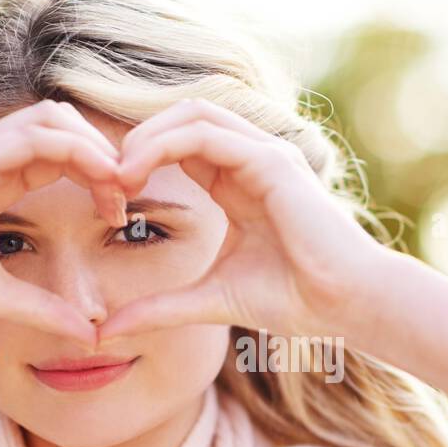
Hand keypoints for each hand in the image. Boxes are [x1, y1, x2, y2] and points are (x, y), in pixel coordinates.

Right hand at [0, 99, 125, 344]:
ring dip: (96, 147)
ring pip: (55, 119)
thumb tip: (88, 334)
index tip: (120, 217)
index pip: (65, 156)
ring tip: (120, 186)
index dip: (102, 178)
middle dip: (107, 156)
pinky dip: (75, 148)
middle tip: (129, 198)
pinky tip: (99, 179)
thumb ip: (42, 308)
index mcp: (0, 181)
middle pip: (68, 128)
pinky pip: (32, 134)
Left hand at [97, 97, 447, 409]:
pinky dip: (166, 144)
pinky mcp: (272, 161)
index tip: (107, 195)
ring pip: (192, 115)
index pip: (181, 146)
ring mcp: (265, 154)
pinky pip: (208, 134)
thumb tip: (105, 331)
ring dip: (146, 137)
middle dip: (136, 139)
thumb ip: (160, 308)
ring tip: (115, 172)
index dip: (139, 160)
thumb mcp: (210, 300)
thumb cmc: (295, 300)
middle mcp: (252, 159)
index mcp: (239, 182)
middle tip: (101, 176)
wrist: (345, 304)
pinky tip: (137, 171)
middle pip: (182, 119)